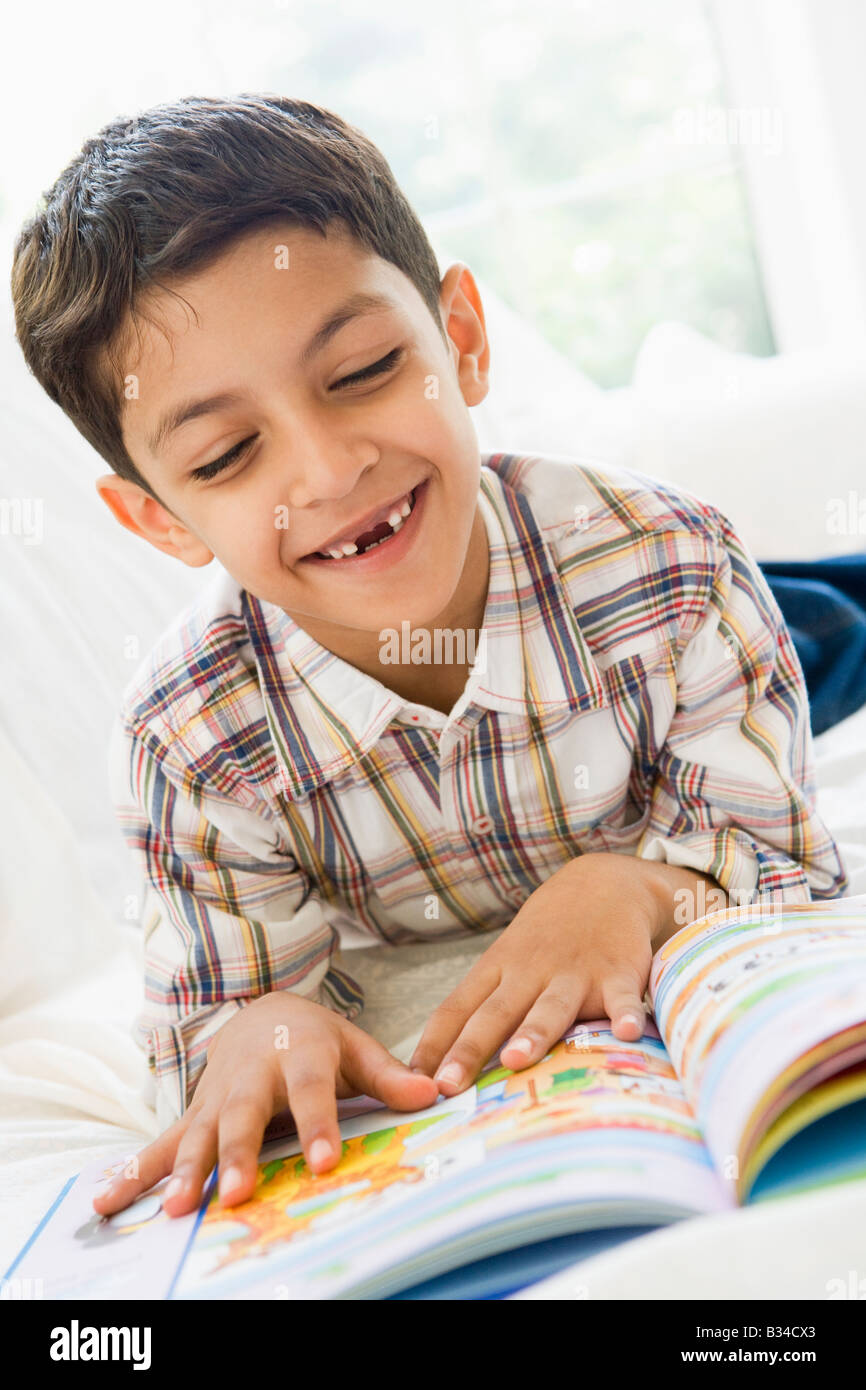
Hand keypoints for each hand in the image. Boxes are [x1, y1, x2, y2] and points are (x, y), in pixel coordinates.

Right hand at [92, 993, 438, 1218]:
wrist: (262, 1012)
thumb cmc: (315, 1038)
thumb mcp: (354, 1045)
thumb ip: (390, 1074)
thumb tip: (434, 1092)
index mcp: (301, 1053)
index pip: (313, 1091)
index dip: (318, 1125)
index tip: (325, 1163)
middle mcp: (253, 1075)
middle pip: (244, 1115)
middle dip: (237, 1154)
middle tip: (235, 1194)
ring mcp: (217, 1095)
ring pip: (198, 1133)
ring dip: (185, 1171)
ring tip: (177, 1208)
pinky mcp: (193, 1113)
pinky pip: (162, 1145)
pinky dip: (134, 1173)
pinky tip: (106, 1203)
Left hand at [409, 853, 660, 1094]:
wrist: (603, 884)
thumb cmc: (546, 937)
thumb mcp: (507, 961)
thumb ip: (483, 1007)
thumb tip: (445, 1065)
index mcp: (497, 970)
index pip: (455, 1009)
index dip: (433, 1045)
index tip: (413, 1082)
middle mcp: (529, 972)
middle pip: (494, 1014)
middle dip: (469, 1050)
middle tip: (448, 1086)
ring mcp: (573, 974)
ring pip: (550, 1007)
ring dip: (533, 1033)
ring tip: (516, 1058)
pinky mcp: (616, 973)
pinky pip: (621, 998)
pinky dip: (626, 1014)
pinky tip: (627, 1033)